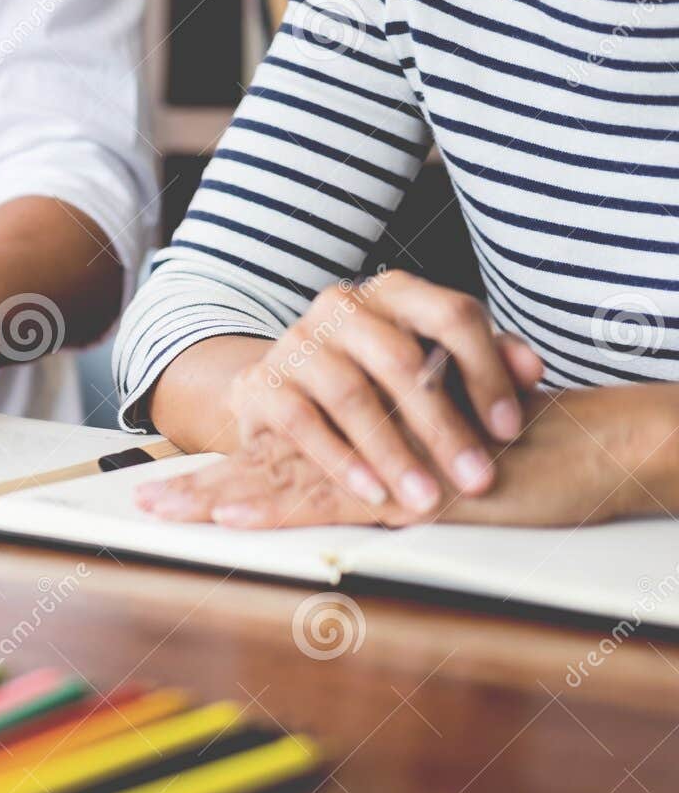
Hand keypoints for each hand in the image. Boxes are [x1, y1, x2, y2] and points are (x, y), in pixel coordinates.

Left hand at [137, 388, 670, 528]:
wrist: (589, 449)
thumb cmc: (522, 465)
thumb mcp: (445, 481)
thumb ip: (403, 485)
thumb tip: (377, 505)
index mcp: (363, 450)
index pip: (281, 459)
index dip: (225, 473)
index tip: (170, 486)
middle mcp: (361, 452)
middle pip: (263, 466)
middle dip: (199, 484)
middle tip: (139, 497)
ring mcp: (378, 468)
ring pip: (280, 479)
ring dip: (216, 495)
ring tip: (160, 507)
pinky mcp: (404, 490)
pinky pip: (328, 499)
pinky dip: (276, 506)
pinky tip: (233, 516)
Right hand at [224, 270, 543, 513]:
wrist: (282, 394)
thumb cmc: (375, 383)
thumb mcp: (435, 368)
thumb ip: (486, 364)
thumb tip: (532, 370)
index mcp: (393, 293)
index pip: (451, 316)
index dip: (486, 374)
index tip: (511, 430)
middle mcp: (340, 307)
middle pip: (400, 360)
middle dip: (444, 426)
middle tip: (478, 479)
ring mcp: (295, 343)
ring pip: (349, 394)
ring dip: (393, 452)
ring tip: (425, 500)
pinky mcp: (259, 384)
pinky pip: (301, 422)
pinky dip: (341, 462)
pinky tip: (374, 495)